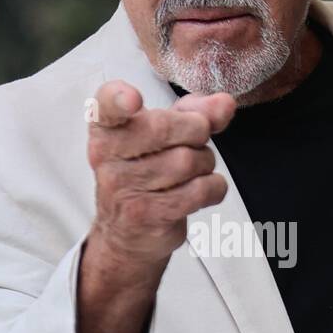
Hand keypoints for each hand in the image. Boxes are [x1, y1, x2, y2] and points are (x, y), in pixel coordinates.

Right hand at [86, 80, 235, 272]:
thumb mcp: (165, 134)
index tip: (133, 99)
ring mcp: (123, 188)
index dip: (120, 98)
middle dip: (196, 131)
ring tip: (193, 171)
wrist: (128, 234)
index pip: (106, 105)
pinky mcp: (146, 214)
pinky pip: (200, 189)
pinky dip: (214, 187)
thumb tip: (226, 104)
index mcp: (106, 128)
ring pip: (187, 160)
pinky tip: (202, 190)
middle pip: (166, 127)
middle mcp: (106, 156)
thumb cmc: (147, 174)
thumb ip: (195, 111)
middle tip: (193, 142)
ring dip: (204, 163)